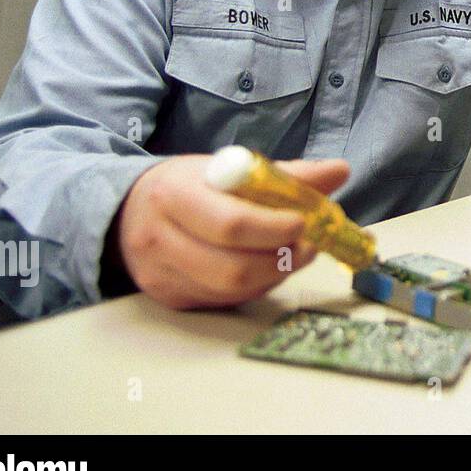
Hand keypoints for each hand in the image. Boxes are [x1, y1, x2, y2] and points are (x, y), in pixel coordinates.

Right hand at [117, 154, 351, 309]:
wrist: (130, 210)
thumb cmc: (192, 186)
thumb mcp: (231, 169)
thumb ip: (286, 174)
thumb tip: (339, 171)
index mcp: (174, 194)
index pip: (230, 223)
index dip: (273, 229)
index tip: (303, 223)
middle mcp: (159, 238)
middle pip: (231, 267)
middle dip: (281, 260)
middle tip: (310, 245)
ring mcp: (161, 275)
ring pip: (229, 290)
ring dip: (273, 275)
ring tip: (294, 254)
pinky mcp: (170, 298)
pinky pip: (222, 301)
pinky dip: (255, 287)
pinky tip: (267, 268)